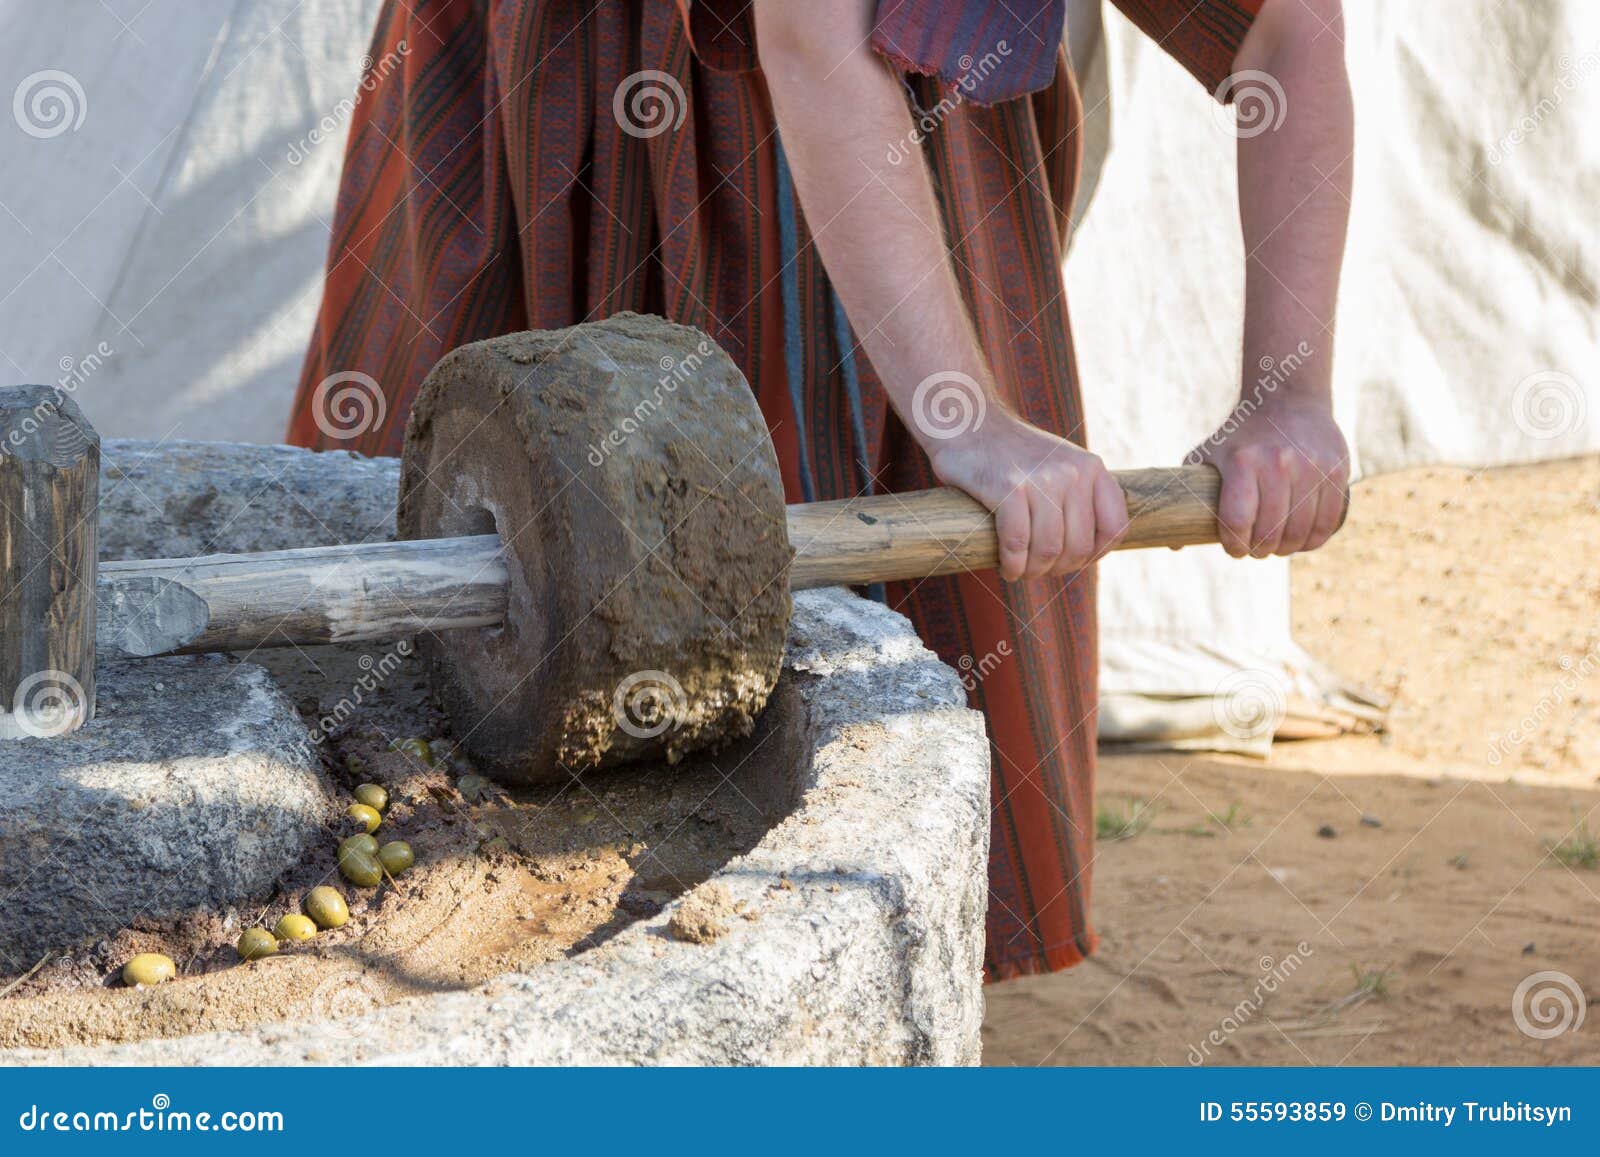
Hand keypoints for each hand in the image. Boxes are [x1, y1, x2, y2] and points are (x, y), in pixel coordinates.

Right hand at [924, 408, 1129, 581]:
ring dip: (1033, 571)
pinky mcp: (1007, 488)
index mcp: (1090, 467)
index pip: (1114, 527)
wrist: (968, 421)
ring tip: (1020, 572)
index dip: (1096, 555)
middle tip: (1038, 570)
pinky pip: (1017, 543)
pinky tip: (1007, 567)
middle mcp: (1072, 472)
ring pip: (1048, 549)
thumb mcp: (1058, 463)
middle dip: (1058, 568)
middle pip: (1078, 546)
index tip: (1072, 561)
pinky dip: (1012, 564)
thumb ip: (1078, 495)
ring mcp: (1041, 479)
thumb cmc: (1011, 454)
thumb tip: (1089, 550)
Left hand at [1188, 396, 1348, 557]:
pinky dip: (1313, 540)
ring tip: (1276, 546)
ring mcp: (1311, 467)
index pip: (1238, 521)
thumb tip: (1173, 543)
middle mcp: (1278, 464)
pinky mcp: (1336, 471)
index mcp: (1243, 462)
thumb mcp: (1207, 455)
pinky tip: (1301, 540)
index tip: (1234, 549)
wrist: (1286, 399)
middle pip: (1271, 531)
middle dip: (1260, 550)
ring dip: (1286, 548)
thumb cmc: (1239, 436)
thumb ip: (1187, 494)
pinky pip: (1328, 522)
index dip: (1235, 545)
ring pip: (1300, 531)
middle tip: (1255, 549)